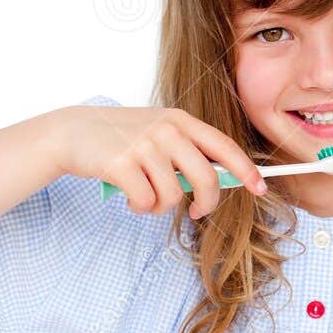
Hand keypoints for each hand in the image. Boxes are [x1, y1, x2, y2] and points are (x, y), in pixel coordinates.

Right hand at [45, 105, 266, 218]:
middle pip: (207, 178)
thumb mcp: (159, 133)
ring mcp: (144, 145)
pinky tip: (129, 196)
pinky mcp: (122, 164)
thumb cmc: (121, 138)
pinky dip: (140, 207)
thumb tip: (223, 181)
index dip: (246, 169)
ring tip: (146, 195)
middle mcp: (167, 130)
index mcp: (181, 121)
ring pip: (174, 195)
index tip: (260, 188)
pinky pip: (147, 202)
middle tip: (198, 212)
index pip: (224, 146)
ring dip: (161, 206)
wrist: (72, 132)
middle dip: (208, 203)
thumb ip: (188, 152)